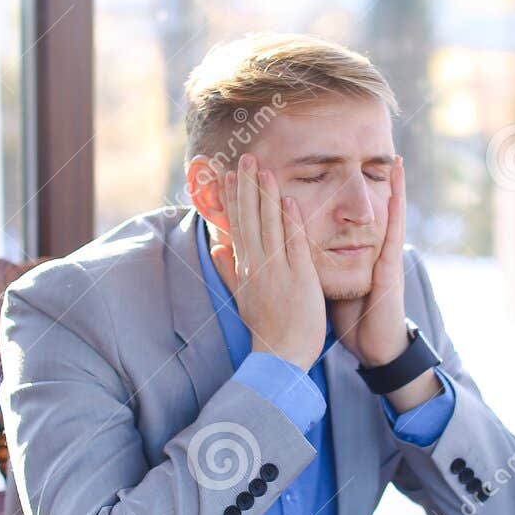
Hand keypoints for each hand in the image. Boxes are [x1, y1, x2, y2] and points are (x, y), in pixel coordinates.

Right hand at [209, 153, 325, 371]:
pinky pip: (293, 245)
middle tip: (245, 158)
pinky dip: (290, 222)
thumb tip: (215, 246)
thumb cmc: (267, 329)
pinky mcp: (298, 279)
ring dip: (266, 195)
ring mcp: (276, 271)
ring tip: (262, 168)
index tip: (228, 175)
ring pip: (269, 226)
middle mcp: (257, 265)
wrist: (281, 357)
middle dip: (247, 187)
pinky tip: (288, 200)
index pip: (237, 225)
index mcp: (245, 268)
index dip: (233, 199)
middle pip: (249, 218)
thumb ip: (229, 270)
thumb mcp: (243, 297)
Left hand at [330, 157, 439, 412]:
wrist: (371, 345)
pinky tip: (397, 191)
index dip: (348, 192)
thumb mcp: (326, 283)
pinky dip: (398, 210)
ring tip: (398, 161)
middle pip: (370, 209)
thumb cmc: (349, 316)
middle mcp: (371, 248)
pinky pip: (394, 233)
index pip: (350, 215)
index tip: (346, 168)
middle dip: (375, 181)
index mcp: (354, 251)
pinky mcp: (391, 266)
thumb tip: (287, 248)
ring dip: (395, 188)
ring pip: (387, 214)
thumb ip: (313, 262)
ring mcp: (384, 256)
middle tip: (382, 151)